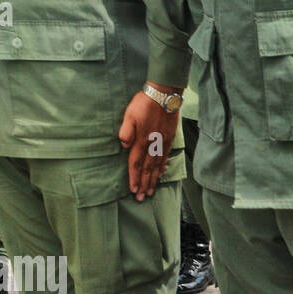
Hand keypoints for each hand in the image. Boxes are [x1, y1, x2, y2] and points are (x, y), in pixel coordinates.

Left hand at [119, 85, 181, 200]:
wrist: (164, 96)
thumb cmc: (144, 104)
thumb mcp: (129, 114)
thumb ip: (126, 130)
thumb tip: (123, 144)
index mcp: (141, 141)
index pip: (136, 164)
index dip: (134, 178)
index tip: (133, 190)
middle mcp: (152, 146)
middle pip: (147, 169)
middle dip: (144, 184)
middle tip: (141, 197)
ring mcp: (162, 144)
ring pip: (156, 166)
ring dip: (152, 180)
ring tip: (150, 191)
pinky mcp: (168, 140)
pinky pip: (164, 158)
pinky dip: (161, 168)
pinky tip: (159, 175)